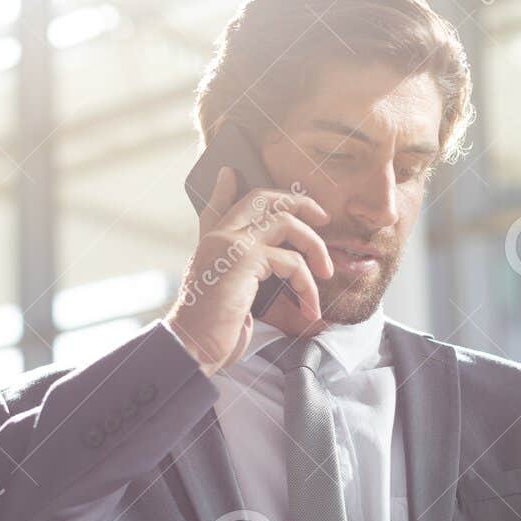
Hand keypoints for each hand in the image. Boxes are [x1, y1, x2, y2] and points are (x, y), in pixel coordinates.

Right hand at [164, 166, 333, 376]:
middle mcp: (218, 236)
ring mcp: (230, 243)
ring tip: (327, 273)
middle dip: (299, 202)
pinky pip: (292, 261)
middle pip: (262, 198)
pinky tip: (309, 308)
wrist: (193, 347)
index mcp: (210, 243)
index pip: (218, 203)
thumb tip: (266, 264)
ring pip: (286, 223)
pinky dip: (308, 285)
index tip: (232, 173)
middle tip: (323, 219)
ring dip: (316, 247)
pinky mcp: (245, 259)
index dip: (227, 187)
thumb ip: (242, 273)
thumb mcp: (227, 295)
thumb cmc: (212, 329)